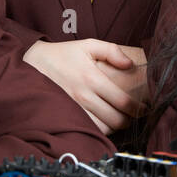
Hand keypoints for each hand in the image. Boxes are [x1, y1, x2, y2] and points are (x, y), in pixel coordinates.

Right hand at [23, 39, 147, 134]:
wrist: (30, 64)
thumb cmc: (62, 55)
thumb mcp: (87, 45)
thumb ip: (111, 51)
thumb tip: (130, 64)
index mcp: (92, 78)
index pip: (123, 101)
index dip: (139, 109)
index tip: (146, 109)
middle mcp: (83, 96)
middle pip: (116, 119)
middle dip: (130, 120)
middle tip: (136, 116)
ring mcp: (73, 109)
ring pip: (103, 129)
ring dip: (115, 127)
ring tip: (121, 120)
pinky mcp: (65, 116)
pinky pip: (87, 131)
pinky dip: (99, 131)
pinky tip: (104, 123)